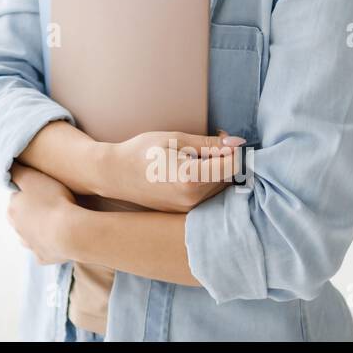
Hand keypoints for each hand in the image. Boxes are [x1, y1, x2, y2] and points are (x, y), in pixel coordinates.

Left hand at [8, 163, 77, 264]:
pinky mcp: (43, 258)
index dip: (31, 192)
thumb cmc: (52, 200)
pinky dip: (50, 245)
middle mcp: (17, 229)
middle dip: (32, 212)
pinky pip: (45, 250)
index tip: (44, 190)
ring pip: (30, 236)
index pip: (17, 197)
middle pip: (22, 218)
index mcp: (12, 209)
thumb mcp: (33, 177)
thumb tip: (9, 169)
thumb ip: (18, 172)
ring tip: (55, 223)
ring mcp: (30, 245)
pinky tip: (60, 239)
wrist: (70, 232)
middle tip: (50, 205)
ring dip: (39, 230)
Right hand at [99, 129, 243, 212]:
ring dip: (217, 171)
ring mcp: (188, 209)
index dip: (234, 150)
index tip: (224, 139)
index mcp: (190, 178)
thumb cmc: (141, 152)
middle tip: (211, 142)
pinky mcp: (184, 213)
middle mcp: (192, 198)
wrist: (115, 175)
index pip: (232, 166)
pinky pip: (206, 196)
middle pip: (228, 178)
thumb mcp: (175, 139)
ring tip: (196, 155)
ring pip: (219, 188)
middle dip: (226, 159)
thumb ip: (209, 144)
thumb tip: (238, 143)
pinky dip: (206, 181)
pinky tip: (190, 169)